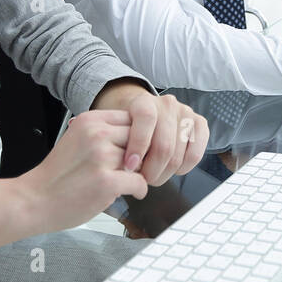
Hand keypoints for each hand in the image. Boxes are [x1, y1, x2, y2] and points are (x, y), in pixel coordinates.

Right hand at [16, 109, 146, 233]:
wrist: (34, 200)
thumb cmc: (56, 175)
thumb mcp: (77, 139)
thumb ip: (103, 133)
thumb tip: (137, 134)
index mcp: (89, 121)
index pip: (132, 118)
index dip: (137, 136)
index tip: (134, 150)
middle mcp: (96, 134)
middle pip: (139, 138)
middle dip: (139, 154)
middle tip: (132, 168)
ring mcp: (102, 157)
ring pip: (140, 160)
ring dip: (137, 173)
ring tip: (124, 181)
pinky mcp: (107, 181)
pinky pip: (140, 182)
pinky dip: (139, 190)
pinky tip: (131, 192)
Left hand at [91, 82, 208, 185]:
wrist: (144, 117)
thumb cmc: (126, 129)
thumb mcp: (111, 128)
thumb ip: (104, 135)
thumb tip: (82, 138)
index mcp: (143, 101)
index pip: (144, 120)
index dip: (137, 146)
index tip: (128, 166)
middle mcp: (167, 104)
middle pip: (163, 144)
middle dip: (151, 169)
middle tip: (141, 180)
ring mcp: (185, 113)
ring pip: (178, 153)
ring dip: (165, 173)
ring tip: (153, 178)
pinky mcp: (199, 124)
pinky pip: (195, 153)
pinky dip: (183, 168)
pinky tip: (173, 171)